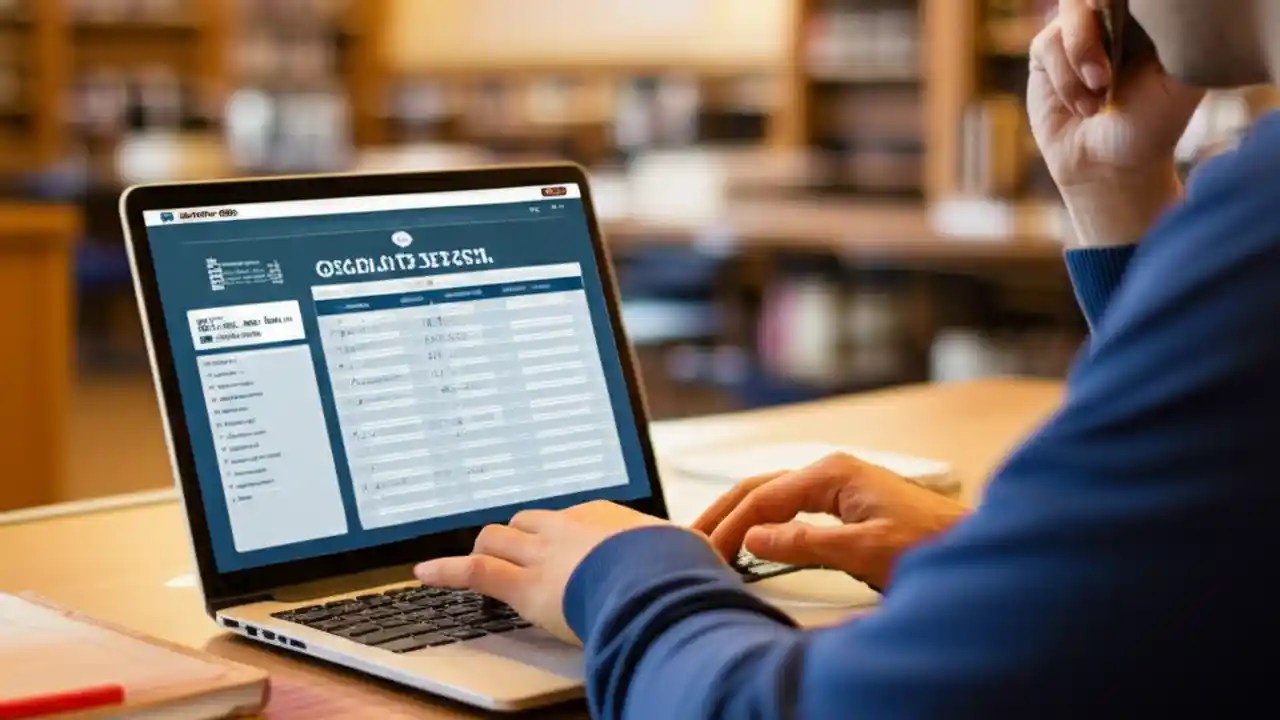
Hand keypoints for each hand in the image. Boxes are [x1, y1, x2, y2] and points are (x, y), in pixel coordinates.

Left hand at [414, 500, 669, 643]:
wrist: (658, 581)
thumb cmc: (678, 570)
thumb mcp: (687, 553)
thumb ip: (682, 556)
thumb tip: (701, 561)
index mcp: (603, 517)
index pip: (569, 519)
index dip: (557, 535)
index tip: (559, 546)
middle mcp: (566, 527)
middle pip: (524, 522)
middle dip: (515, 538)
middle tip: (511, 553)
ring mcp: (542, 554)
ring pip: (495, 539)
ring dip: (485, 551)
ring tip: (473, 562)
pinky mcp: (524, 585)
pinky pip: (473, 571)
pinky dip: (444, 571)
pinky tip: (423, 572)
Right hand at [692, 453, 967, 589]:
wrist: (975, 547)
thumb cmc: (932, 544)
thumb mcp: (865, 549)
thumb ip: (806, 542)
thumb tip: (755, 537)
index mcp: (833, 473)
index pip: (763, 496)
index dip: (731, 526)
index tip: (709, 554)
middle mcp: (832, 472)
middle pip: (760, 487)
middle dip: (723, 513)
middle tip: (691, 541)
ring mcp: (839, 486)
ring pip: (773, 494)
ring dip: (739, 515)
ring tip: (710, 538)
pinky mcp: (846, 504)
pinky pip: (790, 506)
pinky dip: (763, 520)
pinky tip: (753, 537)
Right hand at [1028, 0, 1203, 246]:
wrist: (1109, 167)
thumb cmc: (1152, 126)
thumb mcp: (1182, 79)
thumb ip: (1182, 35)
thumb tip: (1172, 5)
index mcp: (1149, 16)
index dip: (1119, 1)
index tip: (1123, 30)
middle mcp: (1113, 17)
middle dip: (1098, 33)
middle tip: (1106, 77)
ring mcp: (1076, 33)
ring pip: (1071, 13)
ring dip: (1083, 60)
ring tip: (1098, 101)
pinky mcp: (1046, 53)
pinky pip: (1048, 45)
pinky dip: (1066, 80)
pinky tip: (1083, 107)